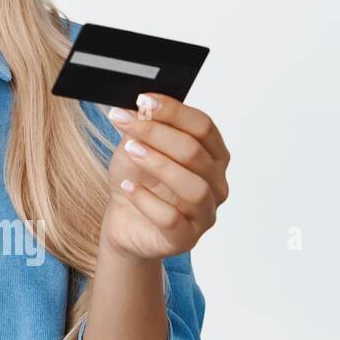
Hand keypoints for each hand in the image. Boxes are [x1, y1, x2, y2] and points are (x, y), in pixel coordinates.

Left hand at [101, 93, 229, 261]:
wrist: (123, 219)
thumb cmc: (137, 179)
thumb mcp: (135, 146)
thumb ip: (143, 129)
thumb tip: (144, 107)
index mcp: (212, 156)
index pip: (204, 127)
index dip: (174, 111)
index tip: (143, 99)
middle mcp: (216, 184)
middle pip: (196, 153)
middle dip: (156, 133)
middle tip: (124, 121)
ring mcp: (205, 214)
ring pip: (193, 187)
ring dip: (158, 164)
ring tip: (130, 151)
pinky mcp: (186, 239)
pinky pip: (173, 220)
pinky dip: (147, 200)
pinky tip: (127, 188)